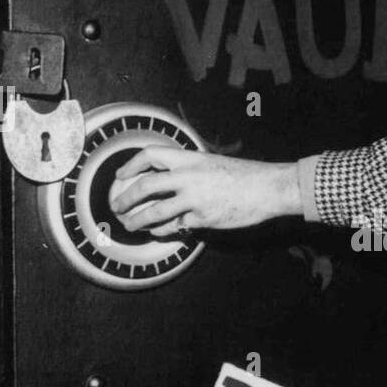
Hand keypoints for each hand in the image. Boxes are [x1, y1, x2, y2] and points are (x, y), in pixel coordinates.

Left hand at [109, 148, 299, 234]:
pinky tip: (157, 232)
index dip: (131, 165)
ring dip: (138, 220)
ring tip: (130, 225)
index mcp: (190, 158)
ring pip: (155, 212)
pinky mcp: (202, 218)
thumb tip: (167, 180)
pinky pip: (175, 226)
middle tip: (117, 206)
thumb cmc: (244, 175)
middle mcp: (188, 177)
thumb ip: (190, 170)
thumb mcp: (212, 163)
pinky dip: (163, 230)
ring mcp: (194, 199)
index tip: (121, 175)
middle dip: (125, 199)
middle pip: (145, 186)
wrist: (268, 188)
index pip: (150, 155)